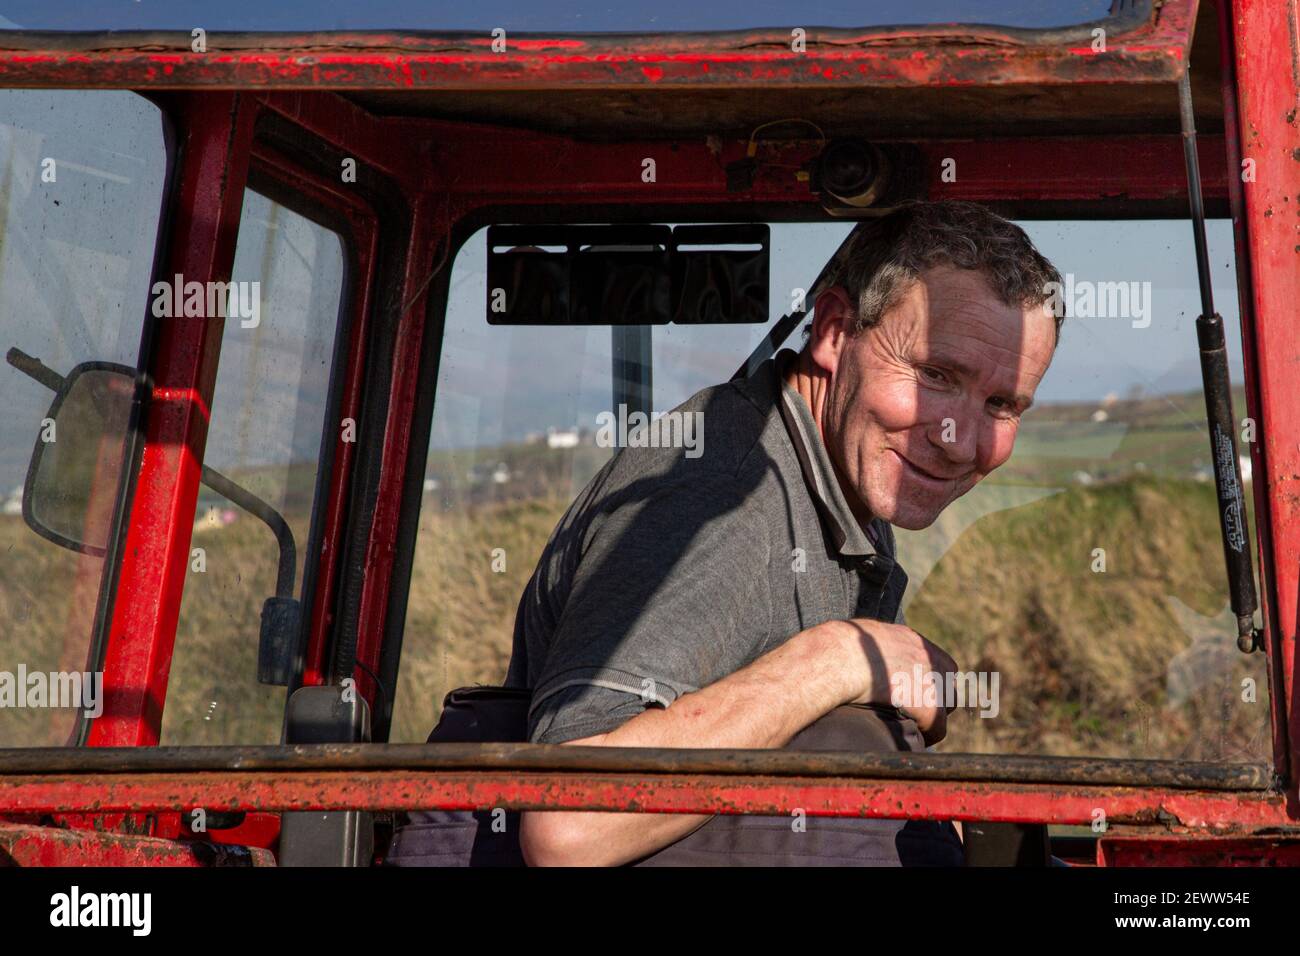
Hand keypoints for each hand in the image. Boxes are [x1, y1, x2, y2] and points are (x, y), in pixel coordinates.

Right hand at [825, 618, 959, 745]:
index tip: (912, 693)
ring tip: (908, 724)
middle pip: (946, 686)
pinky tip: (907, 737)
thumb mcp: (863, 638)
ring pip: (944, 708)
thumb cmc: (839, 648)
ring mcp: (933, 683)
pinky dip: (925, 735)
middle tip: (910, 711)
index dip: (927, 681)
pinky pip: (936, 729)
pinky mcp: (929, 707)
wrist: (842, 660)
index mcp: (913, 641)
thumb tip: (862, 655)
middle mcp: (929, 659)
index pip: (939, 664)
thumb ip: (876, 647)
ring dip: (929, 717)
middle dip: (932, 699)